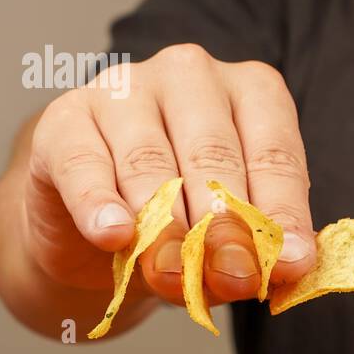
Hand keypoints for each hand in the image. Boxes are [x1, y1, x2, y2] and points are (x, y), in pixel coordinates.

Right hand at [23, 43, 315, 310]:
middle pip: (214, 156)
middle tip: (235, 277)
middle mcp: (191, 75)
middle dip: (225, 225)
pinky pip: (83, 163)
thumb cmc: (182, 216)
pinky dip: (98, 203)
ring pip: (149, 161)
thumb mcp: (228, 233)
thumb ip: (255, 245)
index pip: (276, 153)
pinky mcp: (65, 118)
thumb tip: (286, 266)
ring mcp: (123, 88)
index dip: (281, 213)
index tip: (288, 264)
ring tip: (174, 275)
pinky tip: (112, 234)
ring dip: (165, 227)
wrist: (92, 226)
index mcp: (251, 91)